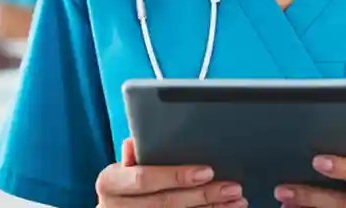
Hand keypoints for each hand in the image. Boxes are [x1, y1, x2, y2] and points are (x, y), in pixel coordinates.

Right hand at [96, 138, 244, 207]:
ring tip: (236, 202)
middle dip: (202, 195)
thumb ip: (133, 156)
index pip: (144, 178)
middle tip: (232, 187)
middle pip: (166, 203)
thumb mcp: (121, 168)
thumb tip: (135, 143)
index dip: (176, 175)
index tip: (207, 171)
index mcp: (109, 183)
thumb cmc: (122, 185)